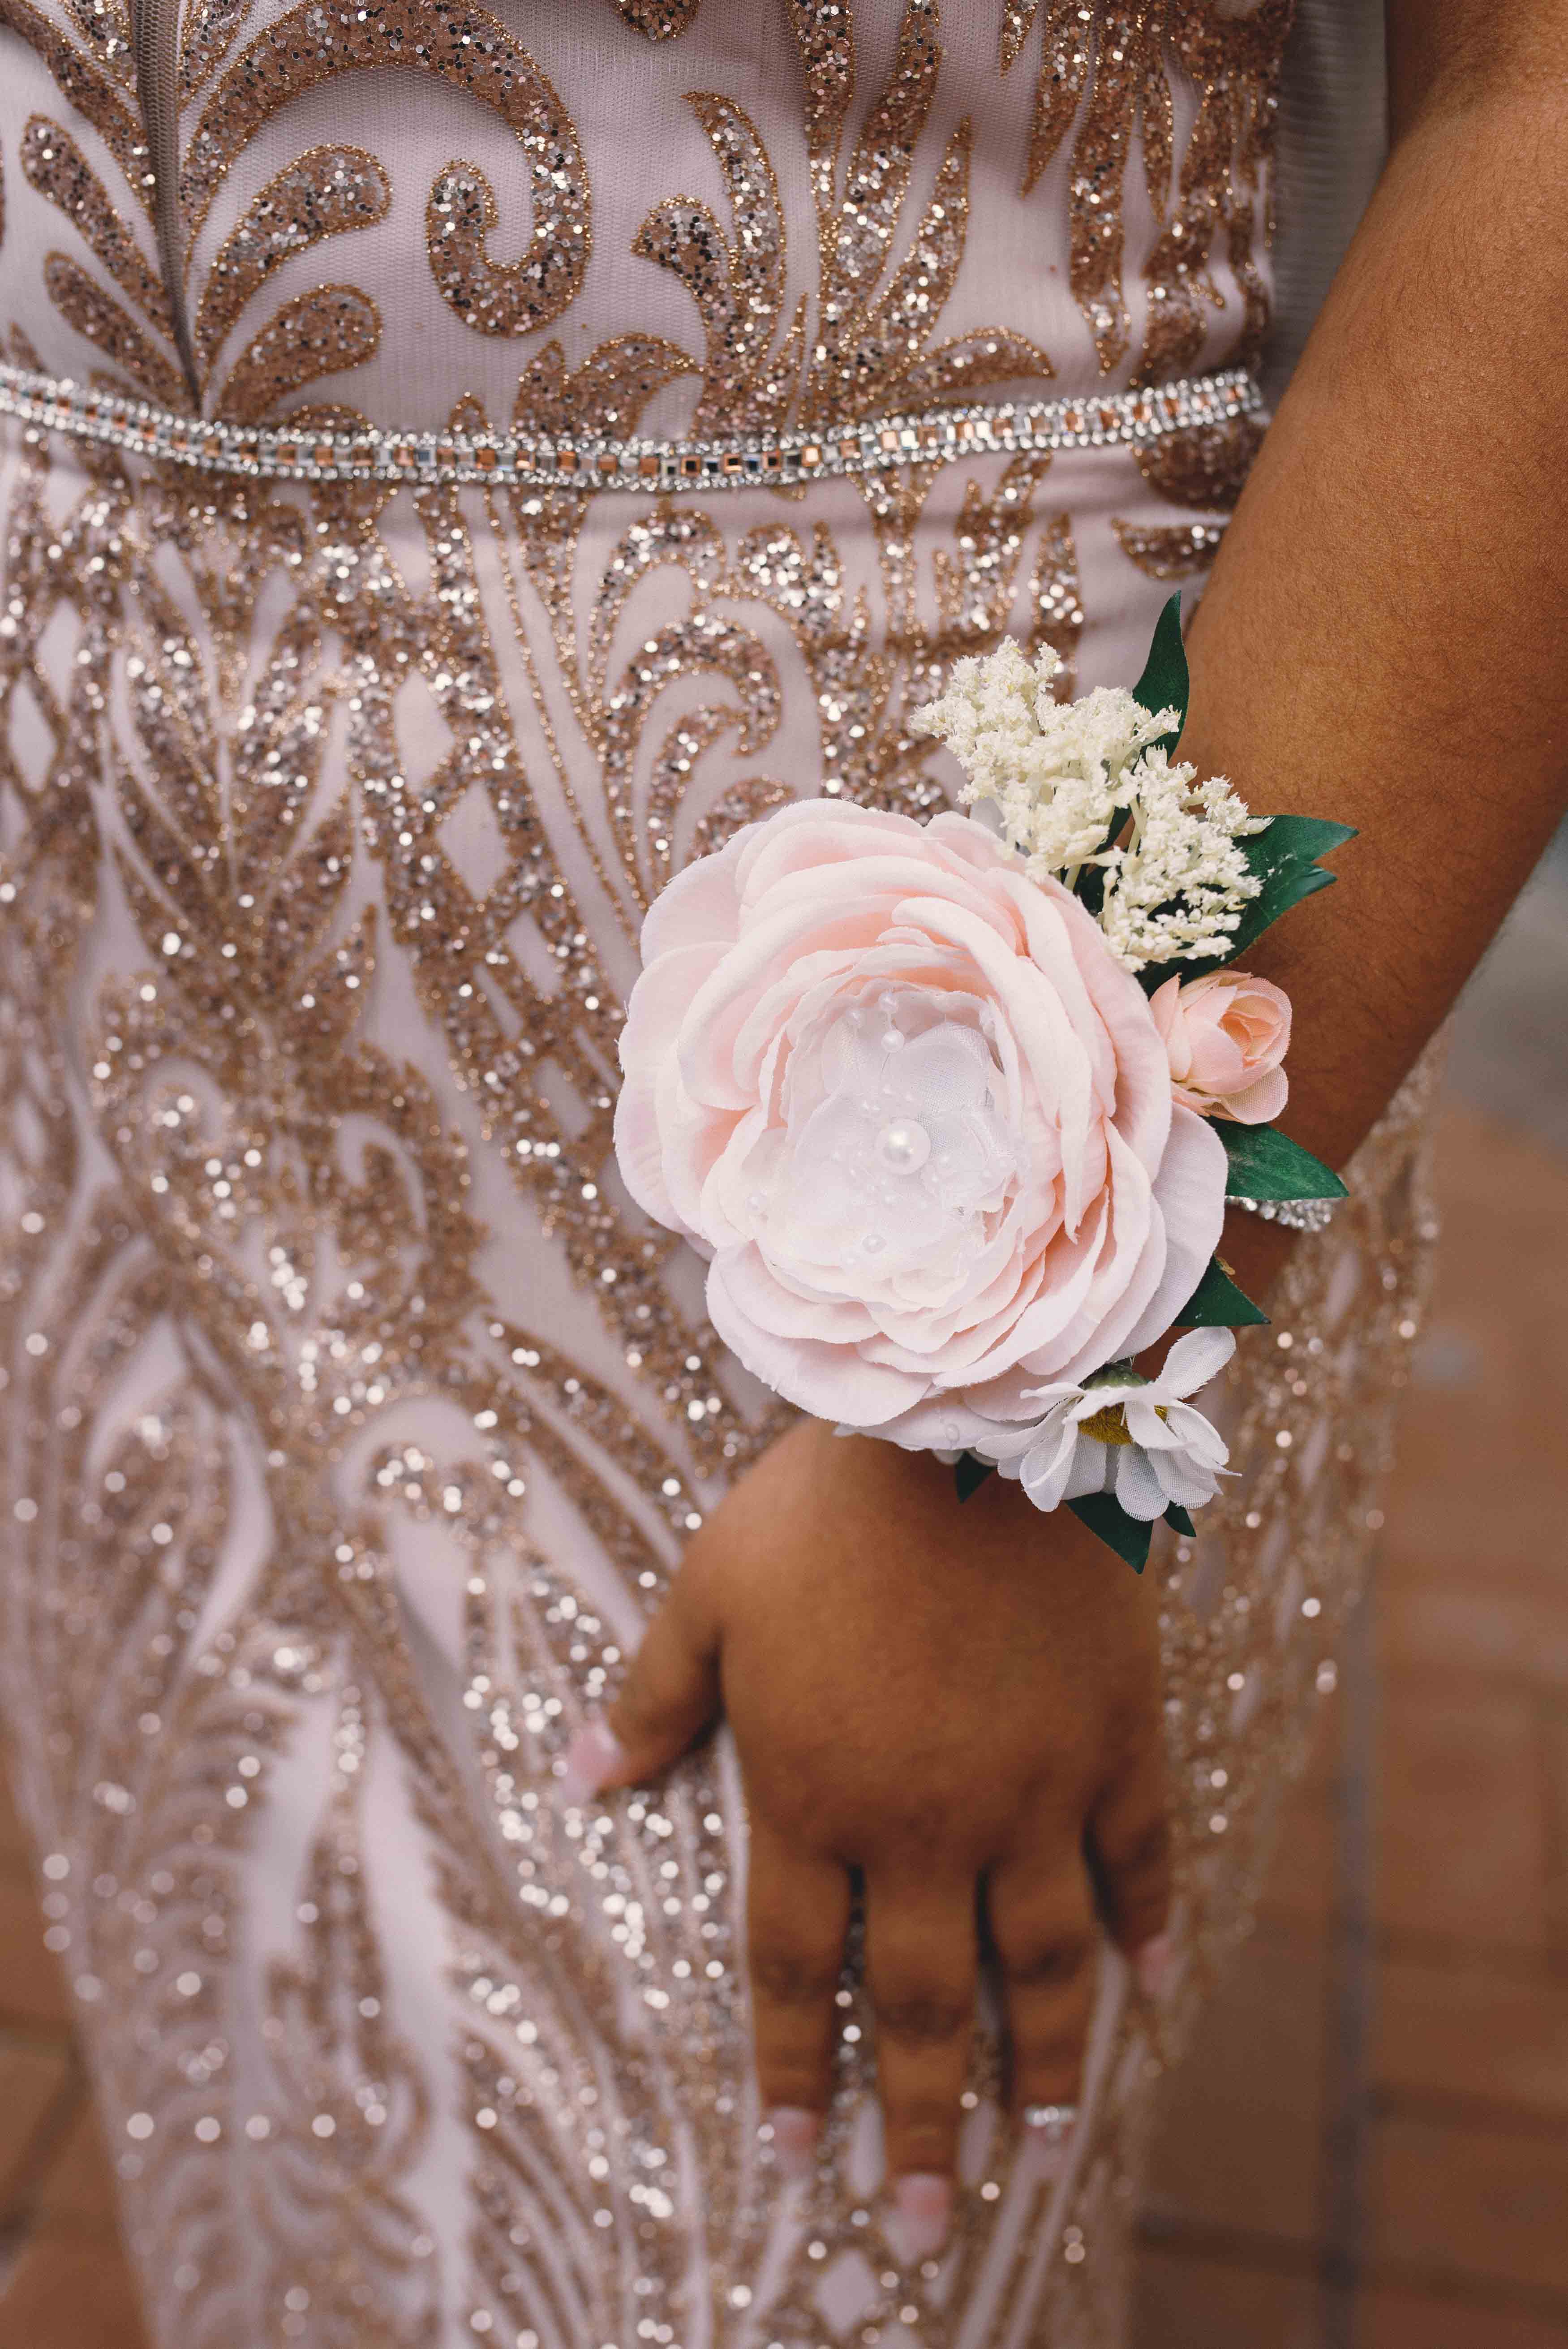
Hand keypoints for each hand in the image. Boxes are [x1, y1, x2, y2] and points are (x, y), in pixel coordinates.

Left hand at [558, 1419, 1172, 2259]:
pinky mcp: (1114, 1741)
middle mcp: (925, 1822)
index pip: (792, 1968)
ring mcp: (1032, 1791)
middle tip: (917, 2223)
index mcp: (814, 1794)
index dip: (792, 2069)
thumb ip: (652, 1698)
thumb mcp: (709, 1591)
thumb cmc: (822, 1507)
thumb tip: (580, 1778)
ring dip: (1042, 2064)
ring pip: (1039, 1963)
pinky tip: (1155, 1982)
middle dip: (914, 2124)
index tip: (797, 2157)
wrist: (968, 1425)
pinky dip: (1148, 1925)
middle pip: (917, 2004)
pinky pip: (1138, 1858)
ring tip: (1042, 2142)